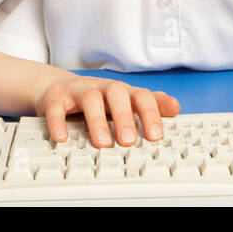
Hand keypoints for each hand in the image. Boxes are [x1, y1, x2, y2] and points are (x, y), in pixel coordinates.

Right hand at [33, 76, 179, 148]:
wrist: (59, 90)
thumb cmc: (99, 101)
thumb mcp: (125, 102)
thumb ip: (150, 105)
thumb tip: (175, 107)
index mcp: (123, 92)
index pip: (141, 96)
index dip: (150, 114)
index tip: (155, 136)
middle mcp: (102, 88)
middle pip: (117, 92)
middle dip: (124, 116)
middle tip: (129, 140)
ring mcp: (79, 90)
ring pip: (90, 98)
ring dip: (97, 120)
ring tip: (102, 143)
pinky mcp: (56, 97)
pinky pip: (57, 106)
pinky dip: (59, 121)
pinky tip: (62, 138)